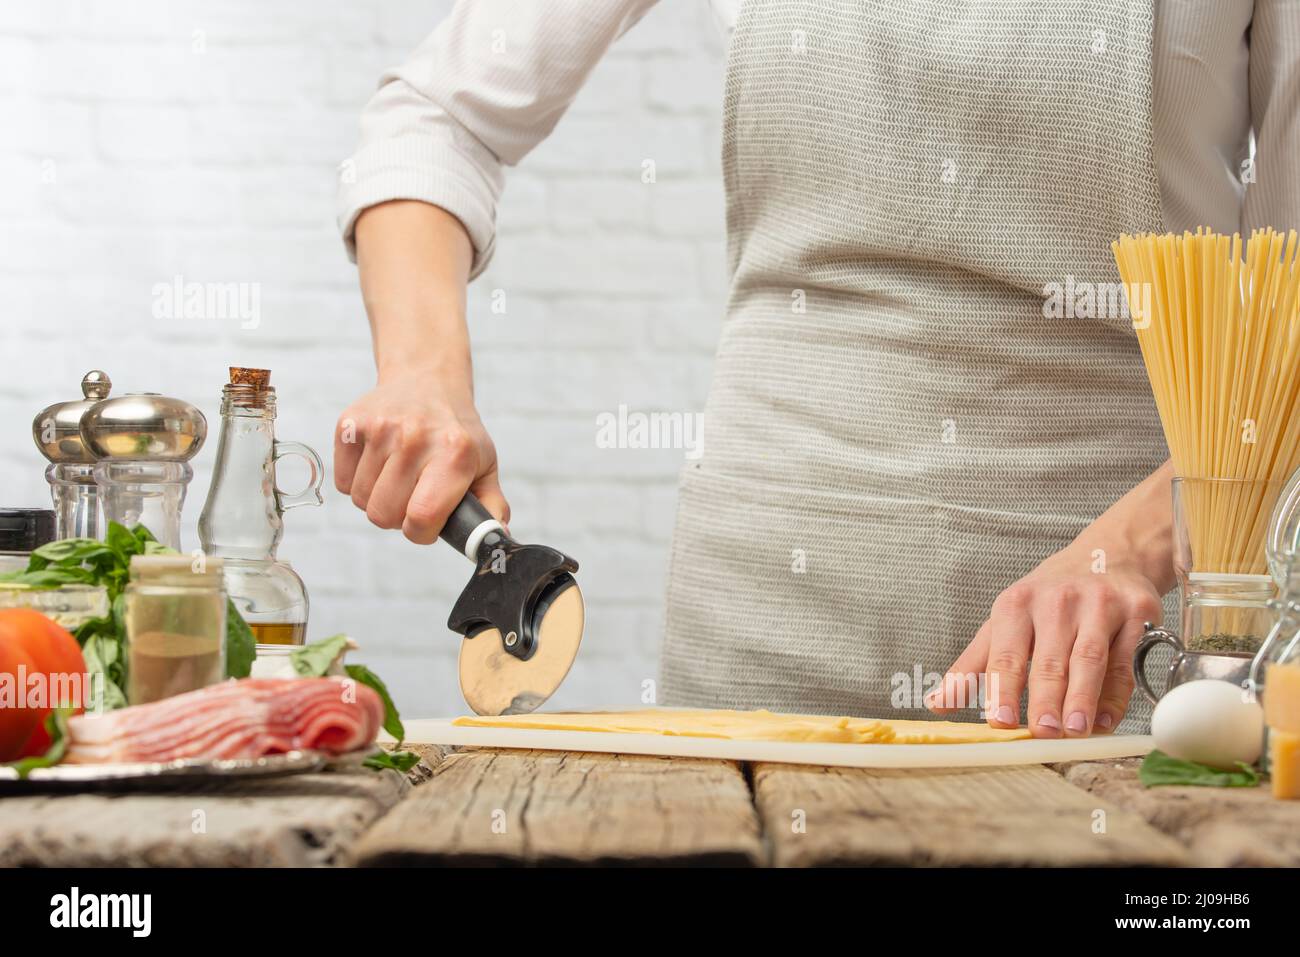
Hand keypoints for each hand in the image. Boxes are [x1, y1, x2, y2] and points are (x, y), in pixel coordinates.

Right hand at [333, 369, 507, 544]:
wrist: (426, 380)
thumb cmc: (455, 432)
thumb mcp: (484, 465)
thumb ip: (491, 506)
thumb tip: (496, 538)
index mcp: (454, 453)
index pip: (422, 517)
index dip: (421, 532)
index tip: (427, 522)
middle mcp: (415, 438)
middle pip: (384, 515)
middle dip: (397, 516)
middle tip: (412, 496)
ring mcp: (380, 428)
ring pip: (362, 500)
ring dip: (377, 499)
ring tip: (397, 477)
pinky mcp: (350, 424)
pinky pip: (342, 482)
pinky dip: (357, 482)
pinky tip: (378, 463)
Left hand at [926, 545, 1162, 736]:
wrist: (1106, 556)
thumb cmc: (1047, 599)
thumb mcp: (1003, 622)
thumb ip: (972, 665)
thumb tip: (938, 703)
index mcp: (1016, 604)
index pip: (1006, 653)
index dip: (1002, 688)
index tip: (999, 719)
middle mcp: (1057, 601)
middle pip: (1050, 660)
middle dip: (1045, 699)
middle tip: (1042, 732)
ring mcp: (1099, 605)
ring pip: (1089, 660)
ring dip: (1082, 699)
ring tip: (1075, 731)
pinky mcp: (1137, 612)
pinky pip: (1124, 661)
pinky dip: (1115, 695)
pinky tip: (1104, 720)